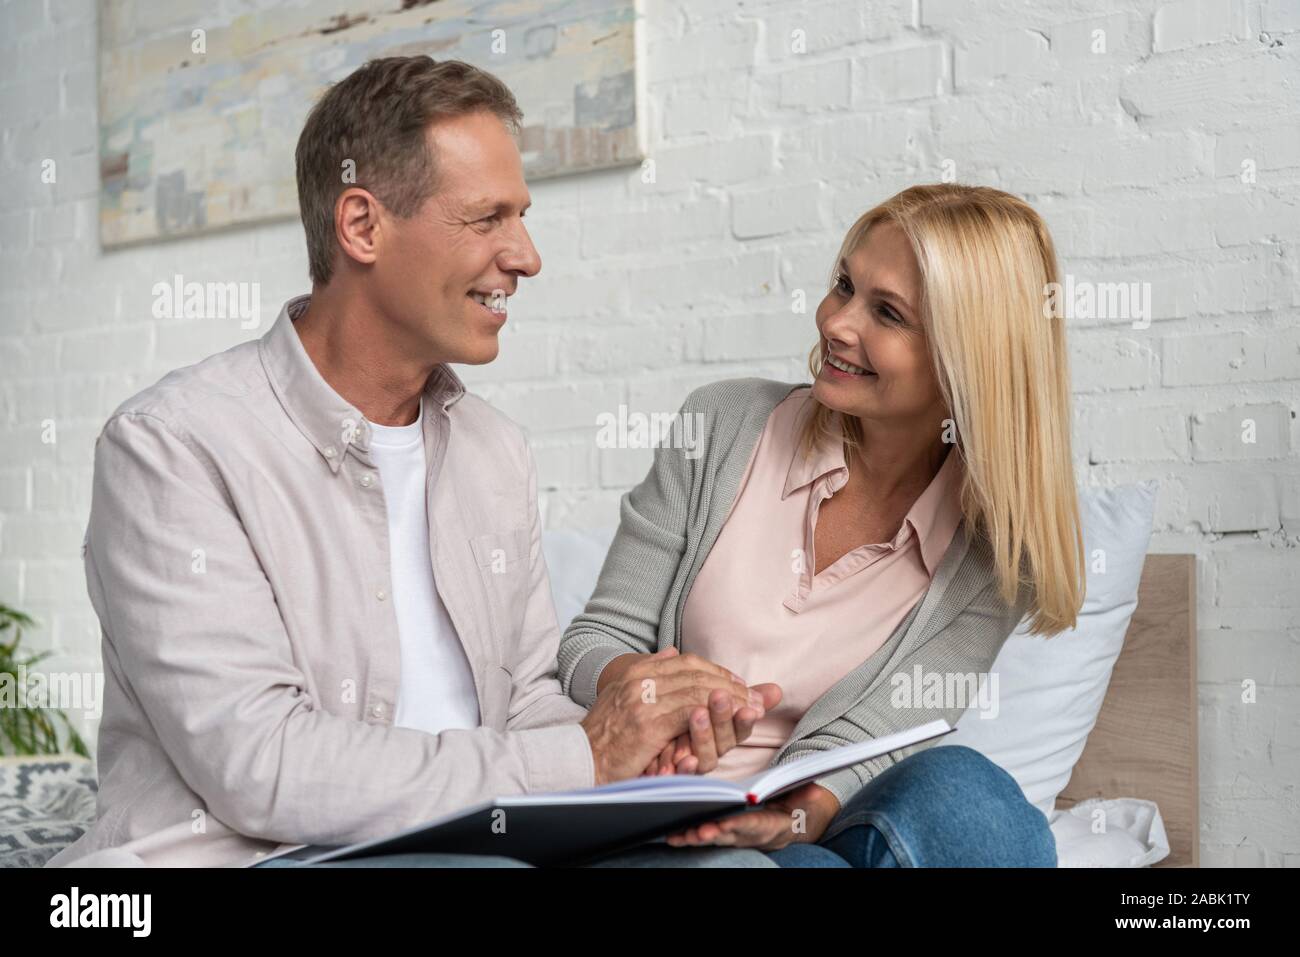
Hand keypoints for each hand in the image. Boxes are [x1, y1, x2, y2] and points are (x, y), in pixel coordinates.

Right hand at [582, 648, 776, 784]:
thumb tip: (673, 651)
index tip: (738, 683)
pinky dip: (715, 715)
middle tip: (756, 696)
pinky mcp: (649, 723)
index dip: (716, 671)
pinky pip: (690, 712)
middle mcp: (640, 679)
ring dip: (730, 699)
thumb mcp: (622, 694)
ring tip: (752, 709)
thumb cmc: (603, 734)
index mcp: (636, 670)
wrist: (578, 758)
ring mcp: (644, 699)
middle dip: (731, 684)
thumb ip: (649, 670)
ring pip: (698, 690)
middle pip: (697, 673)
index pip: (686, 661)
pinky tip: (730, 721)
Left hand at [664, 783, 839, 851]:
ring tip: (677, 835)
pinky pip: (705, 836)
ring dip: (695, 838)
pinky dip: (687, 837)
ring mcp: (737, 837)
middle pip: (730, 836)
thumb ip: (807, 794)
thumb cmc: (798, 804)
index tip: (725, 824)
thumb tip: (814, 792)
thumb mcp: (806, 798)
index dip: (740, 826)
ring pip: (714, 839)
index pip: (756, 825)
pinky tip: (670, 835)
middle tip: (697, 831)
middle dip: (714, 834)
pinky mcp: (724, 835)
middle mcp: (752, 835)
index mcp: (773, 825)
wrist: (794, 822)